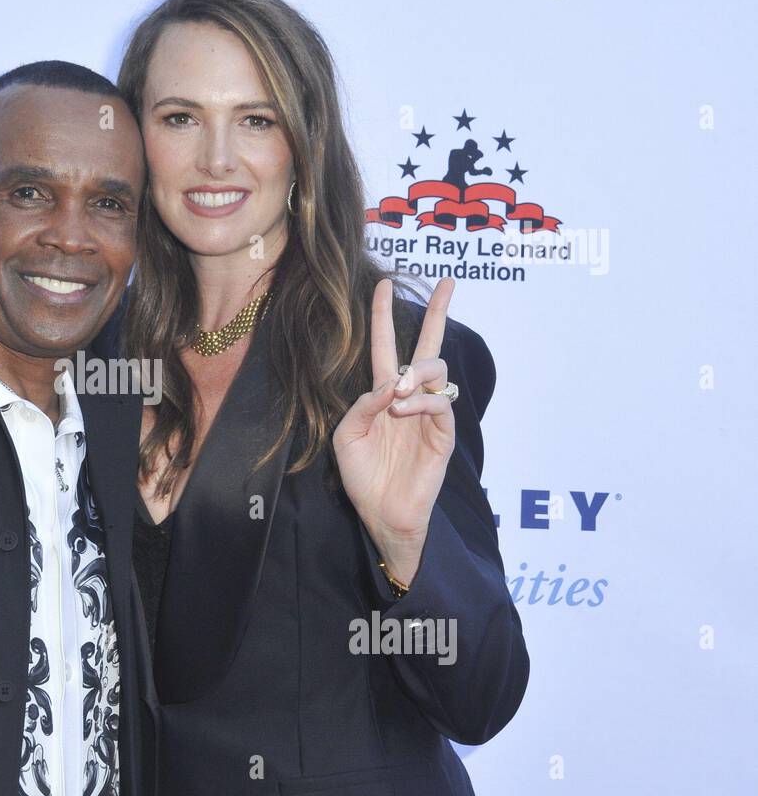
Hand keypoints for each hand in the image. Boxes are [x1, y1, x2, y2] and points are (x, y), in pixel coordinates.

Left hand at [332, 277, 457, 579]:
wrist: (382, 513)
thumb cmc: (362, 476)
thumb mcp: (347, 436)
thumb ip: (363, 405)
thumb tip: (390, 383)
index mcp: (382, 394)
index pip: (387, 347)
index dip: (385, 317)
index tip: (383, 285)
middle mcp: (408, 397)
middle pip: (428, 346)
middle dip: (438, 312)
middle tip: (449, 283)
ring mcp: (429, 413)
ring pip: (437, 369)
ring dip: (417, 372)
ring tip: (399, 393)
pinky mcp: (443, 433)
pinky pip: (441, 402)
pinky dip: (423, 400)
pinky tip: (406, 410)